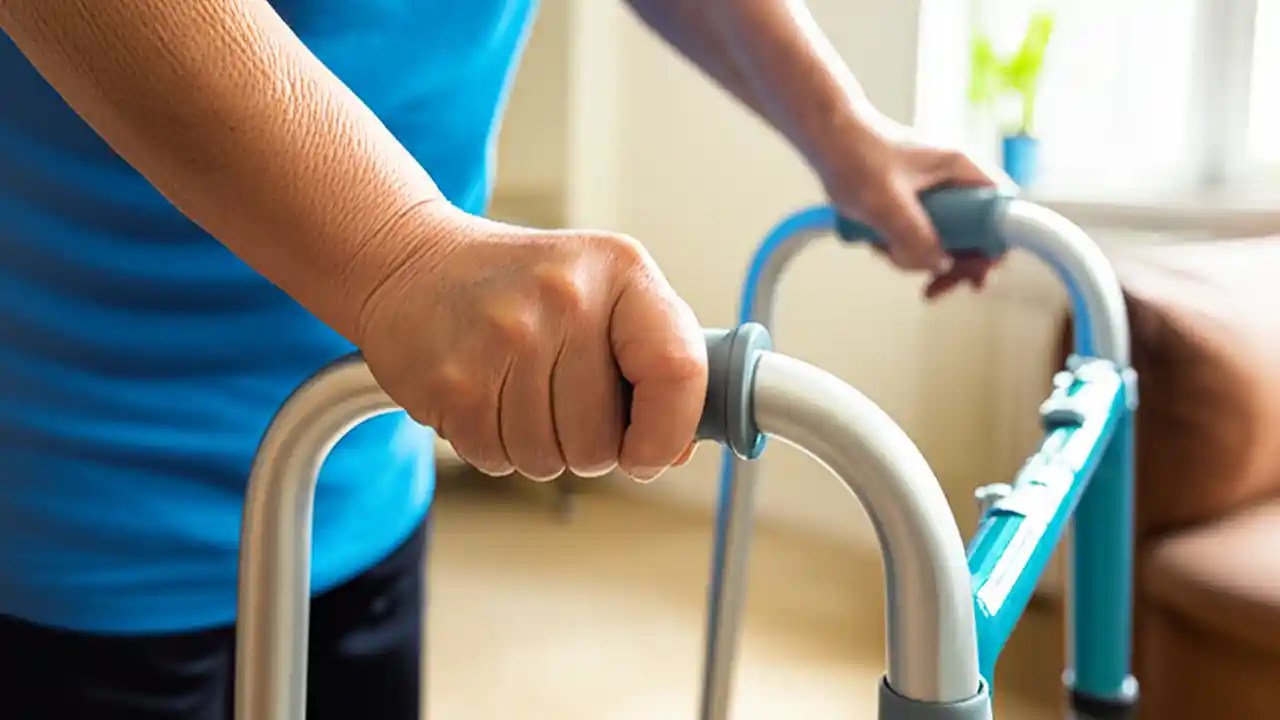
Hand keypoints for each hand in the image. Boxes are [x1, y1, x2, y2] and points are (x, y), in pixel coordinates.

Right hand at [354, 204, 707, 481]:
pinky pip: (499, 460)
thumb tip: (675, 448)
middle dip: (587, 446)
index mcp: (620, 270)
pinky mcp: (454, 381)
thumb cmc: (522, 288)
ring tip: (517, 392)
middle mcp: (565, 297)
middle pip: (603, 440)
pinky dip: (495, 447)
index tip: (648, 451)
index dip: (668, 431)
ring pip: (550, 460)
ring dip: (538, 448)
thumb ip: (653, 362)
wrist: (410, 263)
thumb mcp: (602, 294)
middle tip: (558, 401)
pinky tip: (484, 398)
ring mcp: (506, 338)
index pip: (678, 369)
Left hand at [815, 120, 1007, 299]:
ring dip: (915, 257)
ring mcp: (934, 196)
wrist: (825, 137)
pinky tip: (874, 241)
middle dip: (950, 265)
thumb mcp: (885, 200)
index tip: (977, 278)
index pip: (1002, 214)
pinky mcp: (912, 206)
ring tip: (883, 247)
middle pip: (975, 237)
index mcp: (962, 171)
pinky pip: (917, 239)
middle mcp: (954, 184)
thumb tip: (939, 265)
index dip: (995, 248)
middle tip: (932, 289)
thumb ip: (913, 235)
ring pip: (943, 243)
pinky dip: (899, 249)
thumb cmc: (854, 154)